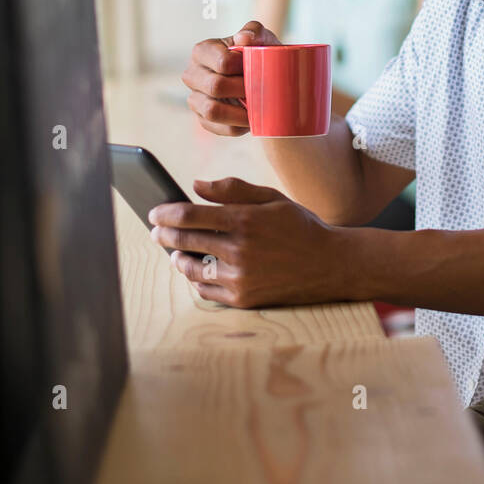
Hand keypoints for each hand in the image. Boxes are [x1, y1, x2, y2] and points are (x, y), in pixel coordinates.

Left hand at [148, 175, 347, 307]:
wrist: (329, 264)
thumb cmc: (299, 226)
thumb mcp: (271, 198)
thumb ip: (233, 189)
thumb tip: (196, 185)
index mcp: (245, 219)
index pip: (190, 215)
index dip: (166, 213)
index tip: (154, 213)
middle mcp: (240, 249)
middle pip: (186, 241)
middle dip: (164, 235)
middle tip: (155, 232)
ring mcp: (241, 277)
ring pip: (192, 269)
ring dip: (177, 259)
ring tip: (174, 253)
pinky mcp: (244, 299)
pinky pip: (207, 291)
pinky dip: (197, 280)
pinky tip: (196, 272)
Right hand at [181, 20, 280, 136]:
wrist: (262, 76)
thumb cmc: (257, 53)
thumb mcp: (260, 38)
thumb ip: (254, 31)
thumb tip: (243, 38)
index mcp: (202, 51)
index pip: (221, 63)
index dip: (243, 67)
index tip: (256, 66)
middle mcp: (192, 74)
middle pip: (215, 87)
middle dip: (242, 89)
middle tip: (260, 88)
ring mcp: (195, 99)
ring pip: (212, 111)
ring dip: (240, 111)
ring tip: (257, 106)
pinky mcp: (204, 120)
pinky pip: (220, 129)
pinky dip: (239, 126)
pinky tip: (251, 117)